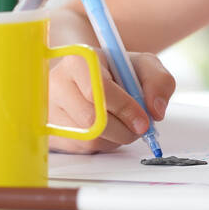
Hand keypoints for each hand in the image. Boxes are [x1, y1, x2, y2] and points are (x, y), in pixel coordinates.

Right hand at [48, 51, 175, 152]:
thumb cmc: (118, 70)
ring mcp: (49, 109)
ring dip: (115, 138)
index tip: (144, 121)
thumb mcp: (144, 65)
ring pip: (88, 139)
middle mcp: (56, 83)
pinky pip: (81, 149)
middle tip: (140, 127)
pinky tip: (106, 129)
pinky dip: (103, 144)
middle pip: (92, 120)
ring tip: (122, 122)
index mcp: (79, 60)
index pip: (97, 91)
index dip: (125, 109)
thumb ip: (159, 82)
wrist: (94, 76)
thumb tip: (156, 111)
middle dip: (124, 129)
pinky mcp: (49, 131)